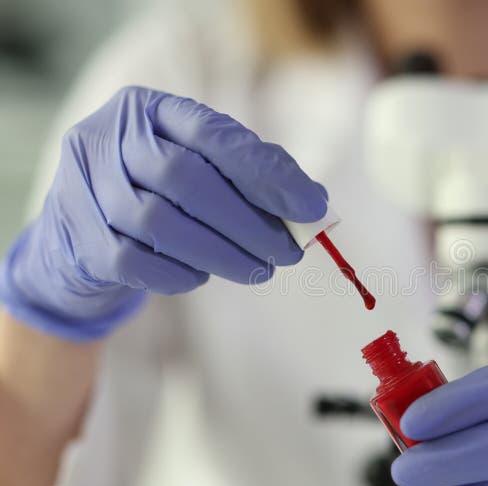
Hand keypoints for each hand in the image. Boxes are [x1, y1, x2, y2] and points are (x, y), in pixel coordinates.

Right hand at [0, 86, 326, 340]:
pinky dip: (178, 274)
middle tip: (288, 254)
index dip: (266, 172)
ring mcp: (83, 184)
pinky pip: (133, 260)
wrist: (84, 236)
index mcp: (149, 109)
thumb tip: (314, 204)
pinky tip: (203, 276)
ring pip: (158, 222)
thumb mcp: (205, 170)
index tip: (311, 208)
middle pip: (184, 177)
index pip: (213, 134)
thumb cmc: (161, 196)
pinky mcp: (75, 234)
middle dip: (247, 222)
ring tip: (258, 270)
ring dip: (221, 254)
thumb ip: (255, 177)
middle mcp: (109, 136)